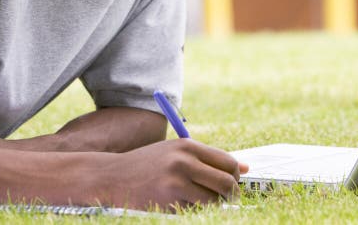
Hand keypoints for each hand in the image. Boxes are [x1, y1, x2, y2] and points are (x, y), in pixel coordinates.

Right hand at [99, 138, 248, 210]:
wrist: (111, 177)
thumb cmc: (148, 165)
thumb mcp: (175, 154)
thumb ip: (208, 159)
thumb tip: (245, 168)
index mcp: (187, 146)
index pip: (228, 162)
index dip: (234, 176)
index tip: (230, 184)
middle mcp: (184, 161)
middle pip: (226, 183)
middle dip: (231, 194)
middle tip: (225, 199)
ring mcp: (176, 182)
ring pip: (213, 201)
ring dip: (213, 206)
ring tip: (199, 201)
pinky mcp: (169, 202)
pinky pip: (195, 211)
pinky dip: (193, 211)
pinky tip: (179, 204)